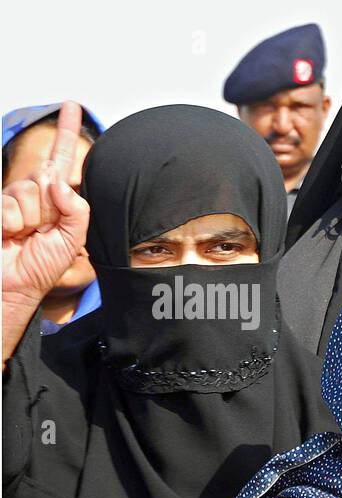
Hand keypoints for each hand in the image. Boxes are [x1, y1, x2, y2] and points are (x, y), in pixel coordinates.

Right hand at [2, 102, 90, 365]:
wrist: (11, 288)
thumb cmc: (39, 268)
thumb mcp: (70, 242)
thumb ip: (75, 212)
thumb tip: (61, 182)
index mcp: (53, 200)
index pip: (60, 161)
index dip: (67, 133)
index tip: (73, 107)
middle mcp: (30, 195)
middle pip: (43, 181)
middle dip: (45, 211)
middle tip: (37, 234)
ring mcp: (9, 201)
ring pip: (24, 193)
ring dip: (26, 221)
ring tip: (21, 237)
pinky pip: (7, 207)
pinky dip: (9, 224)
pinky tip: (7, 236)